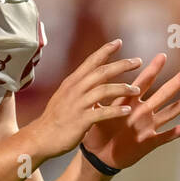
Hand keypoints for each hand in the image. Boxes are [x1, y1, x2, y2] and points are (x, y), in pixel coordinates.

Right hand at [29, 39, 144, 162]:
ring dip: (123, 88)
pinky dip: (116, 111)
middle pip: (102, 72)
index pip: (91, 62)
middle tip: (138, 61)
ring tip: (137, 89)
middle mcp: (75, 90)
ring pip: (104, 90)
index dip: (105, 50)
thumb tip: (90, 78)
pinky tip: (128, 110)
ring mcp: (78, 105)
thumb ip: (78, 87)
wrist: (41, 138)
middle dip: (122, 65)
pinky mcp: (81, 120)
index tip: (118, 42)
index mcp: (72, 83)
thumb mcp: (64, 96)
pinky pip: (103, 113)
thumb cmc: (55, 118)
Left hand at [81, 53, 179, 169]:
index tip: (163, 55)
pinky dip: (173, 133)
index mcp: (130, 103)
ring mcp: (148, 127)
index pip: (143, 82)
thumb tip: (90, 84)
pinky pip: (163, 137)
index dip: (153, 70)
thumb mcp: (97, 114)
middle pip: (163, 94)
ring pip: (168, 113)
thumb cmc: (97, 134)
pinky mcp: (149, 143)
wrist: (98, 157)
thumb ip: (98, 101)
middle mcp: (142, 112)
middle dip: (176, 82)